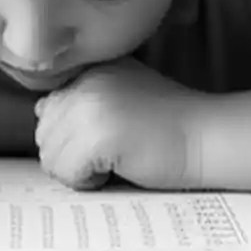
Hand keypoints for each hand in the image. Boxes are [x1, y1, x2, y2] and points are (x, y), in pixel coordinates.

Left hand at [35, 59, 202, 189]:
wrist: (208, 137)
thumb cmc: (172, 123)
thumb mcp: (125, 93)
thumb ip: (87, 96)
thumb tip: (43, 110)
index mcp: (93, 69)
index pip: (50, 108)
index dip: (72, 133)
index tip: (104, 137)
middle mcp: (86, 84)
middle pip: (45, 134)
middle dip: (71, 154)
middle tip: (111, 153)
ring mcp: (90, 109)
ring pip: (51, 156)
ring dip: (79, 169)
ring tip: (115, 161)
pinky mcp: (96, 138)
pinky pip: (66, 173)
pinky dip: (88, 181)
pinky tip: (118, 169)